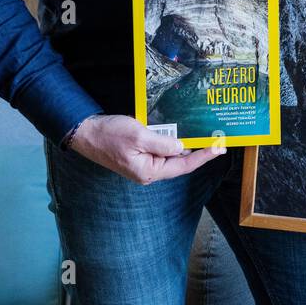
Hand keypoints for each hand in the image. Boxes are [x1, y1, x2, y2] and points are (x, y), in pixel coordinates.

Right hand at [70, 114, 225, 182]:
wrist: (86, 132)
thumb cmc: (109, 134)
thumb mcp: (138, 135)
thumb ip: (162, 142)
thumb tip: (182, 148)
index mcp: (148, 171)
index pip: (183, 166)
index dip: (204, 157)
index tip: (220, 148)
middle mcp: (148, 172)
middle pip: (179, 162)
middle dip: (198, 152)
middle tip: (217, 140)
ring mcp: (144, 164)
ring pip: (171, 156)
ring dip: (186, 146)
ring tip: (204, 136)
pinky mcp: (140, 156)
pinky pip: (161, 150)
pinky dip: (172, 142)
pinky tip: (182, 134)